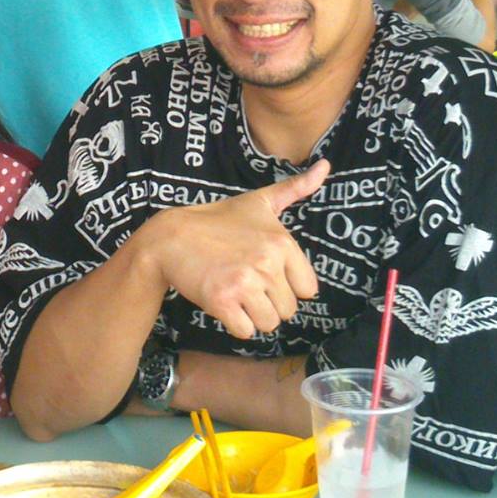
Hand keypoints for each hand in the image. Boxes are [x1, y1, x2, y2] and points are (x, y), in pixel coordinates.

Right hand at [136, 161, 328, 338]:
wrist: (171, 237)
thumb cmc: (218, 220)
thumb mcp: (259, 201)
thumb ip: (295, 188)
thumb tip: (326, 165)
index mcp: (282, 243)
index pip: (307, 290)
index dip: (286, 286)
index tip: (264, 272)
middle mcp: (267, 263)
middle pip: (287, 310)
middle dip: (268, 302)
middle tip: (244, 281)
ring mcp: (244, 282)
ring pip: (268, 324)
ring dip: (253, 315)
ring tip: (235, 292)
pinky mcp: (222, 301)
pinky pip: (245, 332)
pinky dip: (235, 324)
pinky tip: (223, 303)